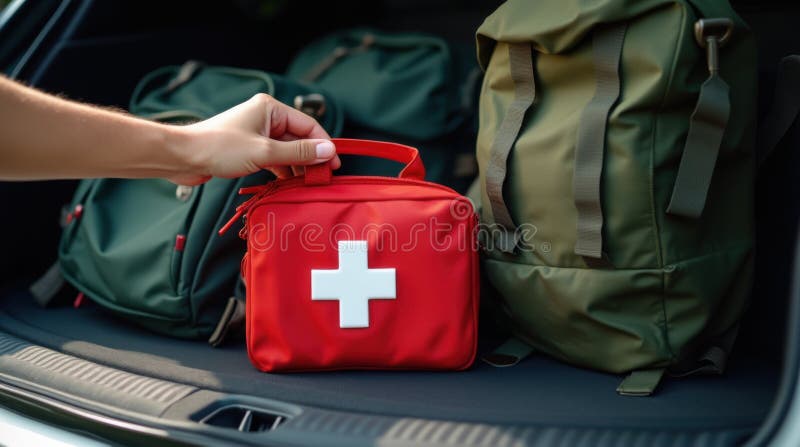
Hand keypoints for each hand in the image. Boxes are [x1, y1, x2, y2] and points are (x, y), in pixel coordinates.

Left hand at [169, 93, 339, 184]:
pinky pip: (274, 159)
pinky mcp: (249, 149)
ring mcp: (257, 134)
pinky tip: (289, 184)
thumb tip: (328, 151)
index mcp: (271, 109)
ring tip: (307, 184)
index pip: (308, 125)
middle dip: (311, 158)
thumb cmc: (219, 148)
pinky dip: (283, 170)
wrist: (184, 157)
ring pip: (287, 151)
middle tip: (322, 178)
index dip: (324, 145)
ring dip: (297, 167)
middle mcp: (265, 118)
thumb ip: (299, 153)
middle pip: (299, 139)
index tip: (334, 165)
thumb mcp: (265, 152)